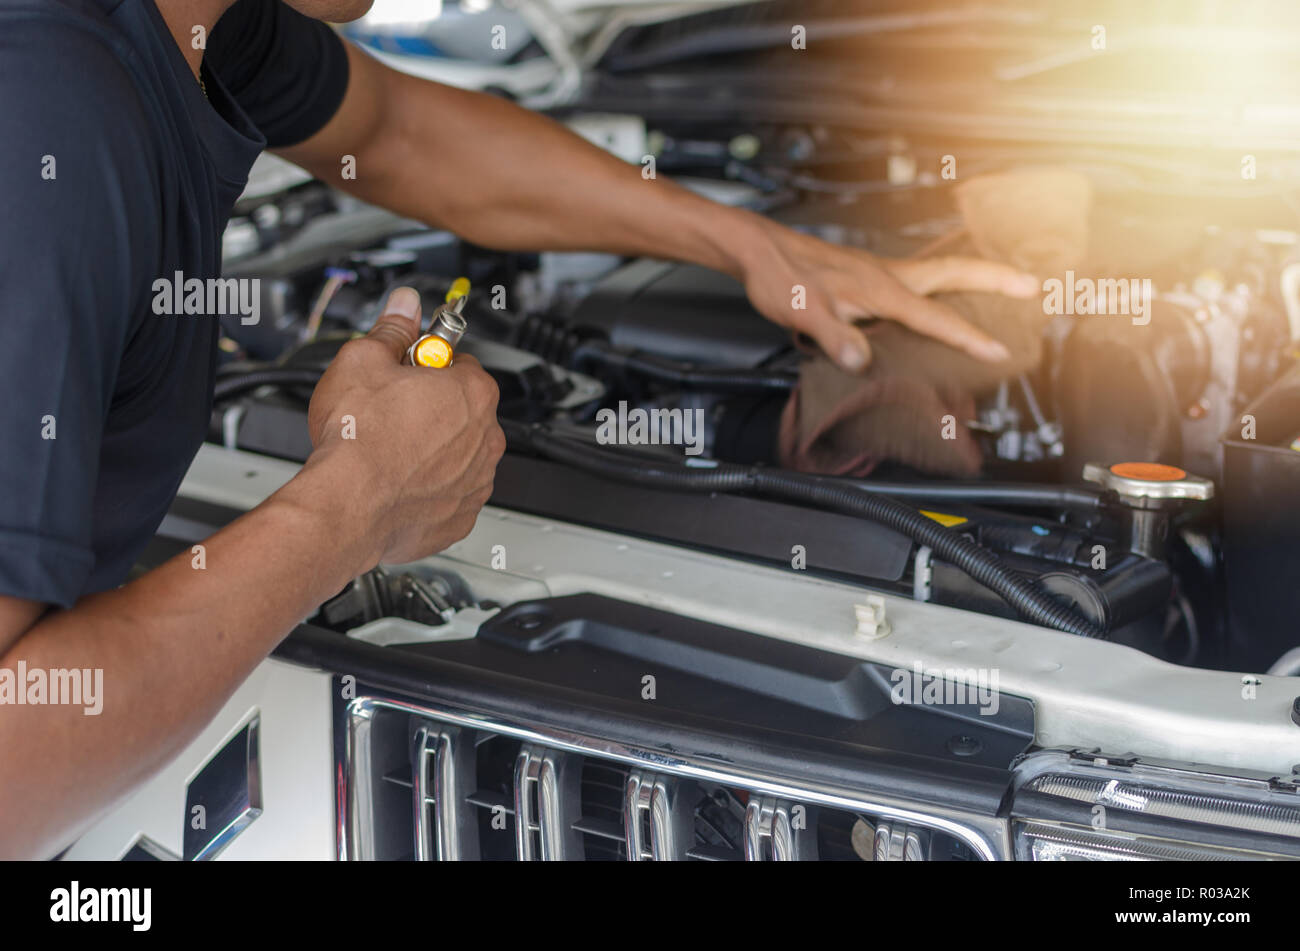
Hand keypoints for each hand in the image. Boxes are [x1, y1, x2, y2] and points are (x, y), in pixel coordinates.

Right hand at [304, 286, 505, 564]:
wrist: (348, 506)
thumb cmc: (358, 439)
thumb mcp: (363, 360)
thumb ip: (392, 330)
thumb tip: (403, 306)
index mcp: (473, 392)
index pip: (461, 362)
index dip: (427, 364)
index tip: (406, 369)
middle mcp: (487, 437)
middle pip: (463, 409)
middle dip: (431, 406)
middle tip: (391, 409)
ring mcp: (477, 480)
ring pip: (458, 453)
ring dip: (433, 449)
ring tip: (390, 449)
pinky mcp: (461, 517)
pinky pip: (449, 494)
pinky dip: (429, 489)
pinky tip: (398, 482)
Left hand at [735, 218, 1040, 372]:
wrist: (758, 251)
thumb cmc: (779, 276)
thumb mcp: (803, 311)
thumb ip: (834, 337)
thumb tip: (861, 361)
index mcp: (880, 288)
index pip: (934, 316)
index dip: (967, 337)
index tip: (997, 351)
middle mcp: (887, 276)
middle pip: (954, 273)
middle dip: (996, 279)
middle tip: (1033, 286)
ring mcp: (879, 274)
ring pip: (939, 272)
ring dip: (974, 277)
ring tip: (1005, 287)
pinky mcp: (867, 277)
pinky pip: (917, 280)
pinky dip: (942, 285)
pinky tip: (938, 298)